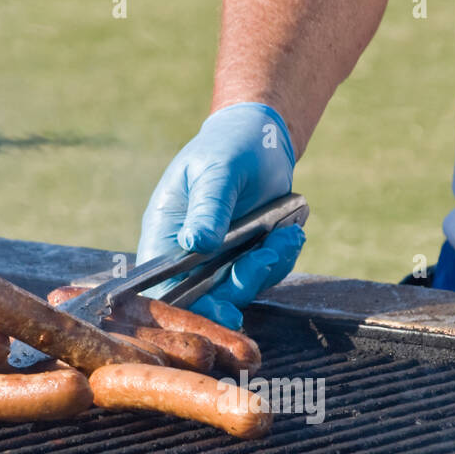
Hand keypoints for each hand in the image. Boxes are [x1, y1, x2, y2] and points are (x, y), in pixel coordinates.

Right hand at [137, 102, 305, 329]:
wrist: (260, 143)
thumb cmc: (227, 148)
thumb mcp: (216, 172)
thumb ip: (208, 208)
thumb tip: (196, 243)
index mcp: (165, 233)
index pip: (163, 284)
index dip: (185, 306)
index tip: (218, 310)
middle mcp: (187, 255)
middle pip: (202, 297)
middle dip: (235, 291)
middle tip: (263, 264)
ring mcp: (217, 261)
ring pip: (237, 290)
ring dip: (265, 269)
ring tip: (286, 235)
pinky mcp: (245, 260)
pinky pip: (262, 277)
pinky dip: (280, 260)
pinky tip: (291, 234)